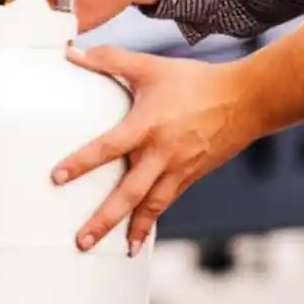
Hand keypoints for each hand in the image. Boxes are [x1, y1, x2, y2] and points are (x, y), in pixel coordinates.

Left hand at [51, 45, 264, 255]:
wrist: (247, 100)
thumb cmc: (195, 81)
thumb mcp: (149, 66)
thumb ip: (108, 60)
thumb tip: (72, 52)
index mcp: (147, 126)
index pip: (107, 148)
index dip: (81, 163)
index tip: (56, 178)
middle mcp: (161, 154)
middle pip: (128, 193)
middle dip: (103, 219)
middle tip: (80, 241)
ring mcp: (178, 170)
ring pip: (150, 206)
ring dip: (130, 230)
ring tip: (113, 251)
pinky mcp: (190, 177)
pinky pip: (166, 203)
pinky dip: (150, 222)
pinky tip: (136, 239)